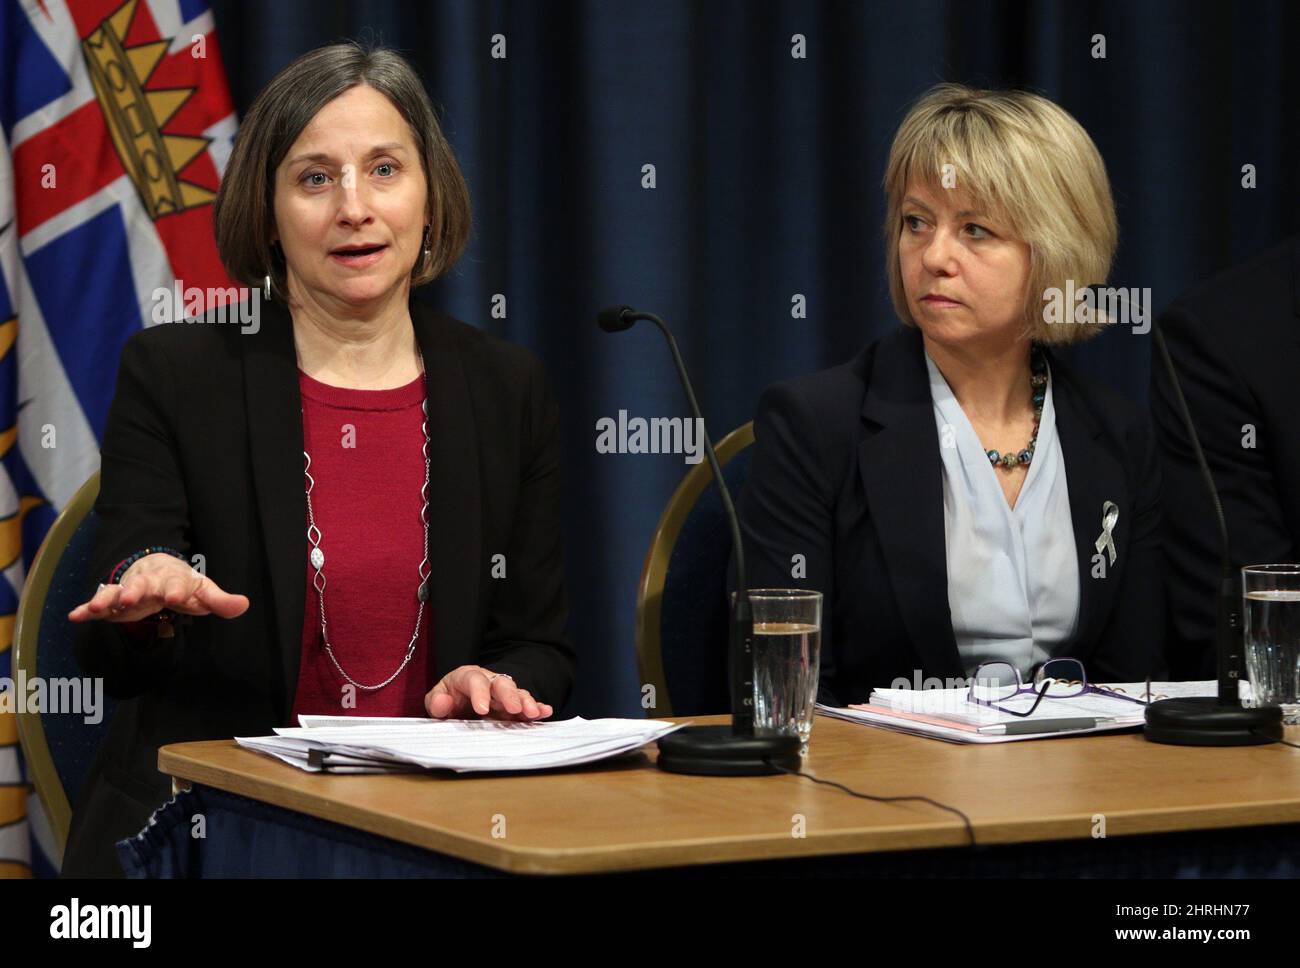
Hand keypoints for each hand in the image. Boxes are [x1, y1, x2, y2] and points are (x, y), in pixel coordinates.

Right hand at [67, 552, 249, 623]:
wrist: (156, 569)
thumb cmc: (182, 584)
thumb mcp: (203, 591)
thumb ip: (220, 601)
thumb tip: (244, 605)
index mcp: (173, 579)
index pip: (176, 583)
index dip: (177, 589)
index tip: (176, 596)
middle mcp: (148, 582)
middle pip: (142, 585)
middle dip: (137, 591)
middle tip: (133, 597)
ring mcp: (128, 590)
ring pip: (117, 592)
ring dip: (108, 598)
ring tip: (97, 607)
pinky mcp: (113, 601)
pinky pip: (98, 603)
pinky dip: (85, 608)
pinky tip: (75, 615)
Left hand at [424, 665, 552, 720]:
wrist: (458, 705)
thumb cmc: (448, 701)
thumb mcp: (436, 701)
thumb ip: (436, 702)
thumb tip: (443, 702)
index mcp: (467, 677)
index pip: (474, 680)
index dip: (479, 693)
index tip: (482, 710)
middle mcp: (488, 681)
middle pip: (501, 683)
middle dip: (509, 695)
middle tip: (515, 709)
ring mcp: (502, 693)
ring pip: (517, 693)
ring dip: (526, 702)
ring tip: (534, 713)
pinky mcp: (512, 706)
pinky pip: (525, 704)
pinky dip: (536, 708)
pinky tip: (545, 712)